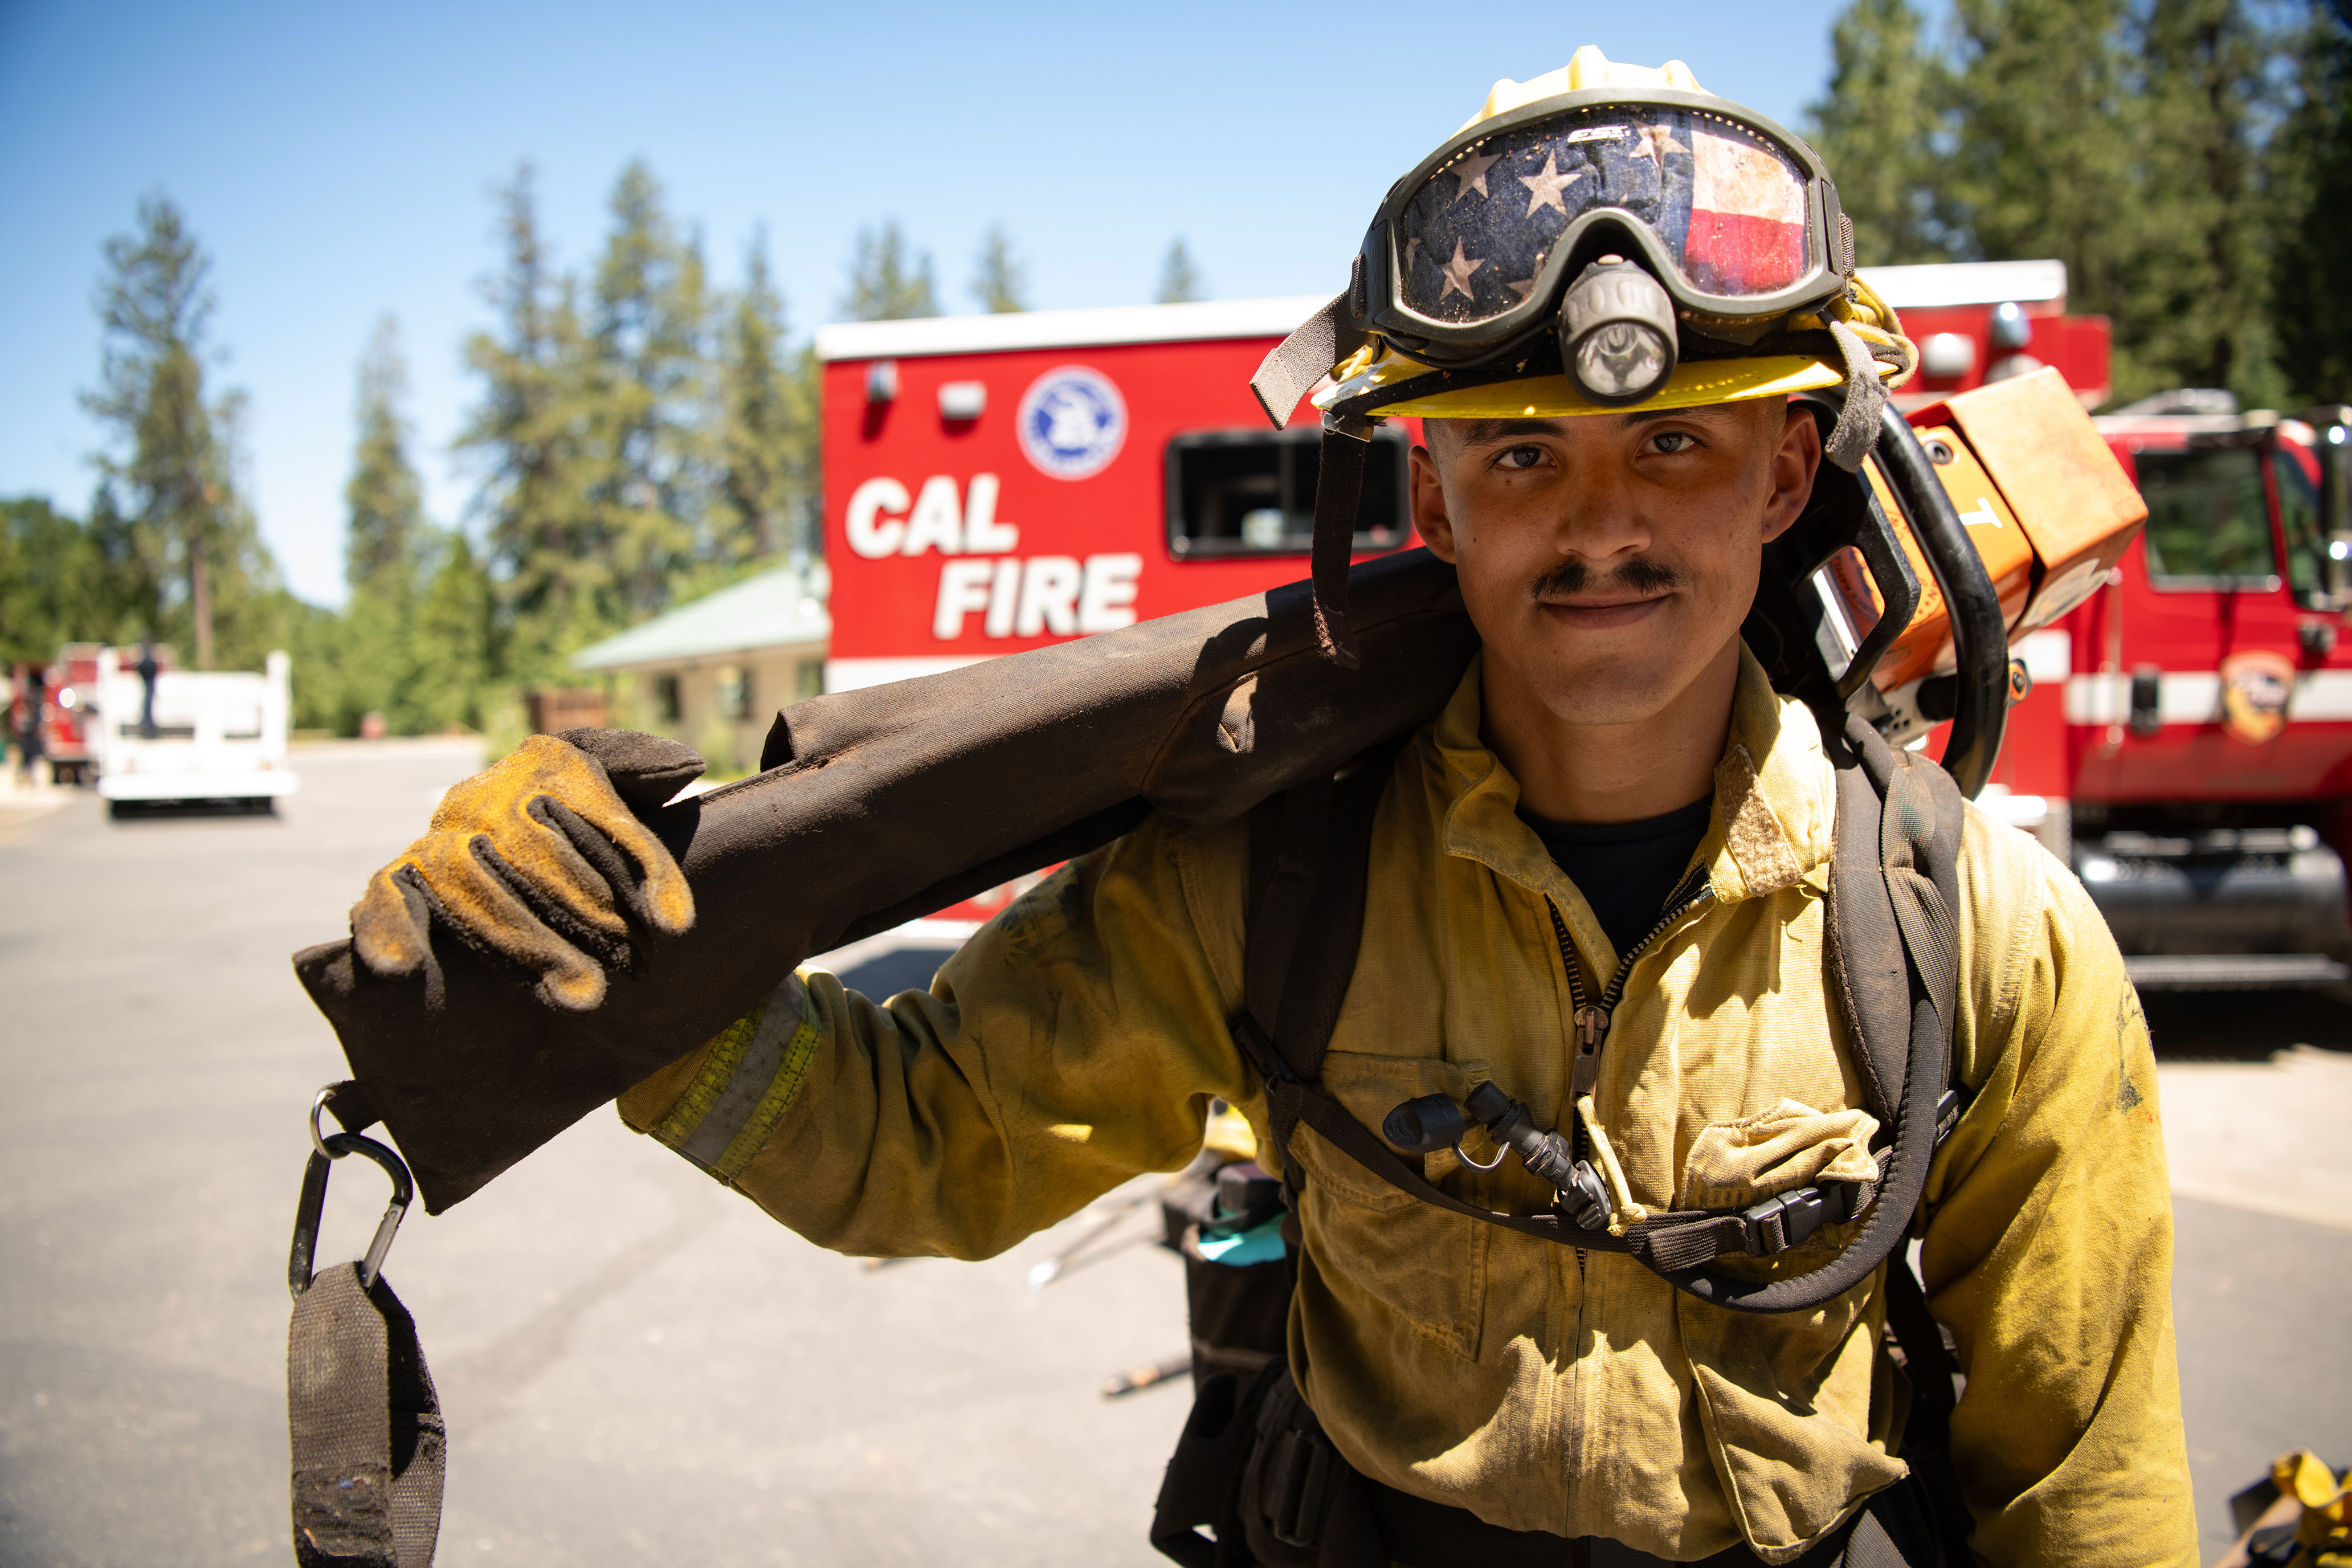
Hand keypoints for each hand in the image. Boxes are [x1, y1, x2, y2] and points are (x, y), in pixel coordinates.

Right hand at [350, 729, 704, 1009]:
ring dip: (529, 947)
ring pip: (479, 890)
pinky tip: (402, 970)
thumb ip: (641, 769)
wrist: (511, 820)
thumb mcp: (615, 782)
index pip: (601, 818)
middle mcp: (487, 797)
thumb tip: (685, 767)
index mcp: (547, 766)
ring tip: (581, 996)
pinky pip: (386, 898)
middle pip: (541, 860)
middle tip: (634, 971)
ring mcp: (440, 838)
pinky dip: (390, 931)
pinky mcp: (401, 876)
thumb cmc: (581, 811)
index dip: (643, 871)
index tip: (676, 927)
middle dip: (592, 920)